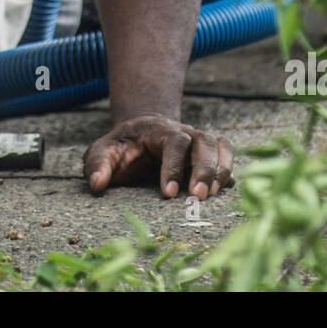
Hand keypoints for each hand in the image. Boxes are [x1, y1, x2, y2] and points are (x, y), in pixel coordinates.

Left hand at [84, 115, 233, 199]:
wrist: (138, 136)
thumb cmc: (121, 148)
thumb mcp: (102, 152)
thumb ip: (98, 165)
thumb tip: (97, 183)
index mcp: (158, 129)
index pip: (173, 141)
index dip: (174, 166)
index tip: (168, 193)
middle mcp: (183, 131)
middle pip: (202, 142)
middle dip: (204, 169)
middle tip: (199, 197)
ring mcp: (198, 141)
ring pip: (219, 145)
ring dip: (220, 169)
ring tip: (213, 194)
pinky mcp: (207, 154)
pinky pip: (226, 155)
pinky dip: (229, 169)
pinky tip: (225, 190)